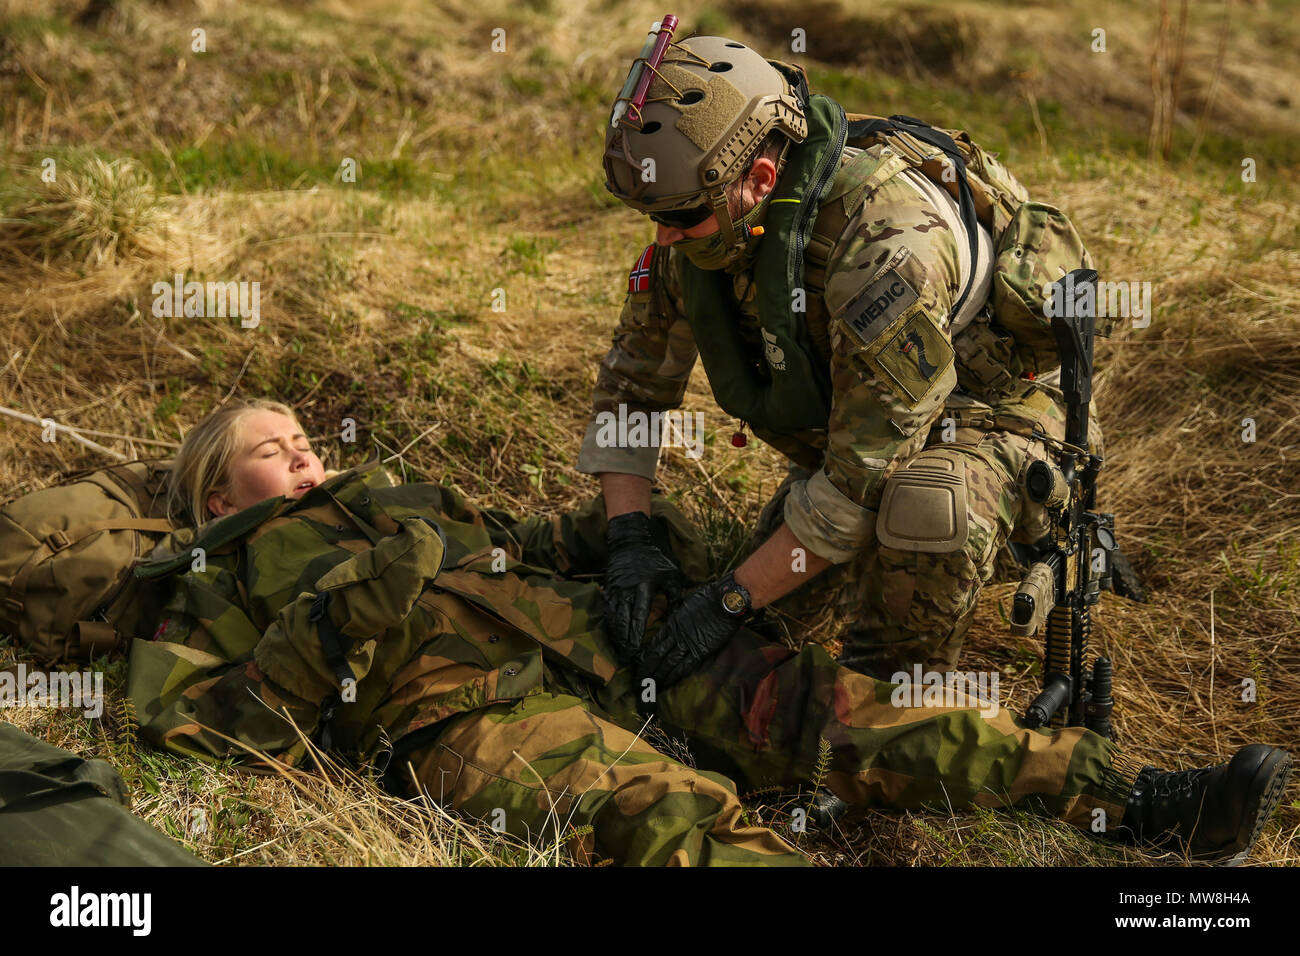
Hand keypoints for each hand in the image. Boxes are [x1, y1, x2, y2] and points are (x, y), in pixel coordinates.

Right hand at [603, 511, 687, 663]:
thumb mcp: (671, 574)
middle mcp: (627, 590)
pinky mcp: (608, 588)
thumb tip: (678, 616)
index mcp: (644, 586)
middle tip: (627, 660)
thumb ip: (675, 596)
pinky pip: (607, 610)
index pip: (639, 615)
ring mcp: (615, 589)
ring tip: (619, 653)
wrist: (631, 540)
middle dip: (625, 642)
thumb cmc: (656, 557)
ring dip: (615, 636)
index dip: (637, 634)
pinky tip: (612, 636)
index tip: (637, 650)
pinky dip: (609, 625)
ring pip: (612, 617)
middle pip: (623, 621)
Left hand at [637, 576, 744, 690]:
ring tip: (649, 687)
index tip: (637, 665)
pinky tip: (668, 683)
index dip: (644, 655)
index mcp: (673, 623)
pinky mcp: (702, 650)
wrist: (726, 601)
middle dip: (646, 670)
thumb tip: (678, 617)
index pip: (654, 642)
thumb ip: (680, 614)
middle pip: (657, 655)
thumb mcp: (687, 603)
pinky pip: (685, 666)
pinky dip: (675, 675)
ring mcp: (688, 643)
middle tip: (637, 682)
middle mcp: (677, 634)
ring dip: (657, 676)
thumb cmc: (710, 598)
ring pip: (668, 663)